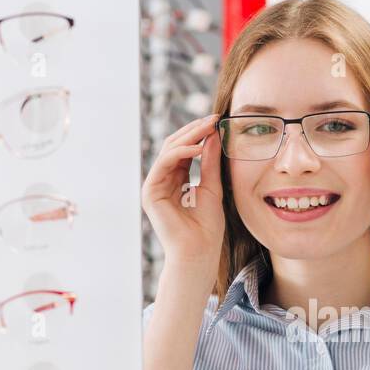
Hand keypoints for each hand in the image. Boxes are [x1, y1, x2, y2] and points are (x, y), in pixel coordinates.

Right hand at [142, 114, 225, 267]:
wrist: (199, 252)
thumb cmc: (207, 227)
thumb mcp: (212, 187)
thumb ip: (210, 162)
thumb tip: (214, 135)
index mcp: (175, 180)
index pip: (185, 150)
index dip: (200, 134)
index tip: (219, 120)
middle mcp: (162, 181)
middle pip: (175, 146)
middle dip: (194, 130)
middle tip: (214, 118)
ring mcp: (154, 186)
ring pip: (168, 151)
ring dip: (189, 136)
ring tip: (209, 127)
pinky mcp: (150, 192)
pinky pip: (164, 163)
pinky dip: (181, 153)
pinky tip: (199, 147)